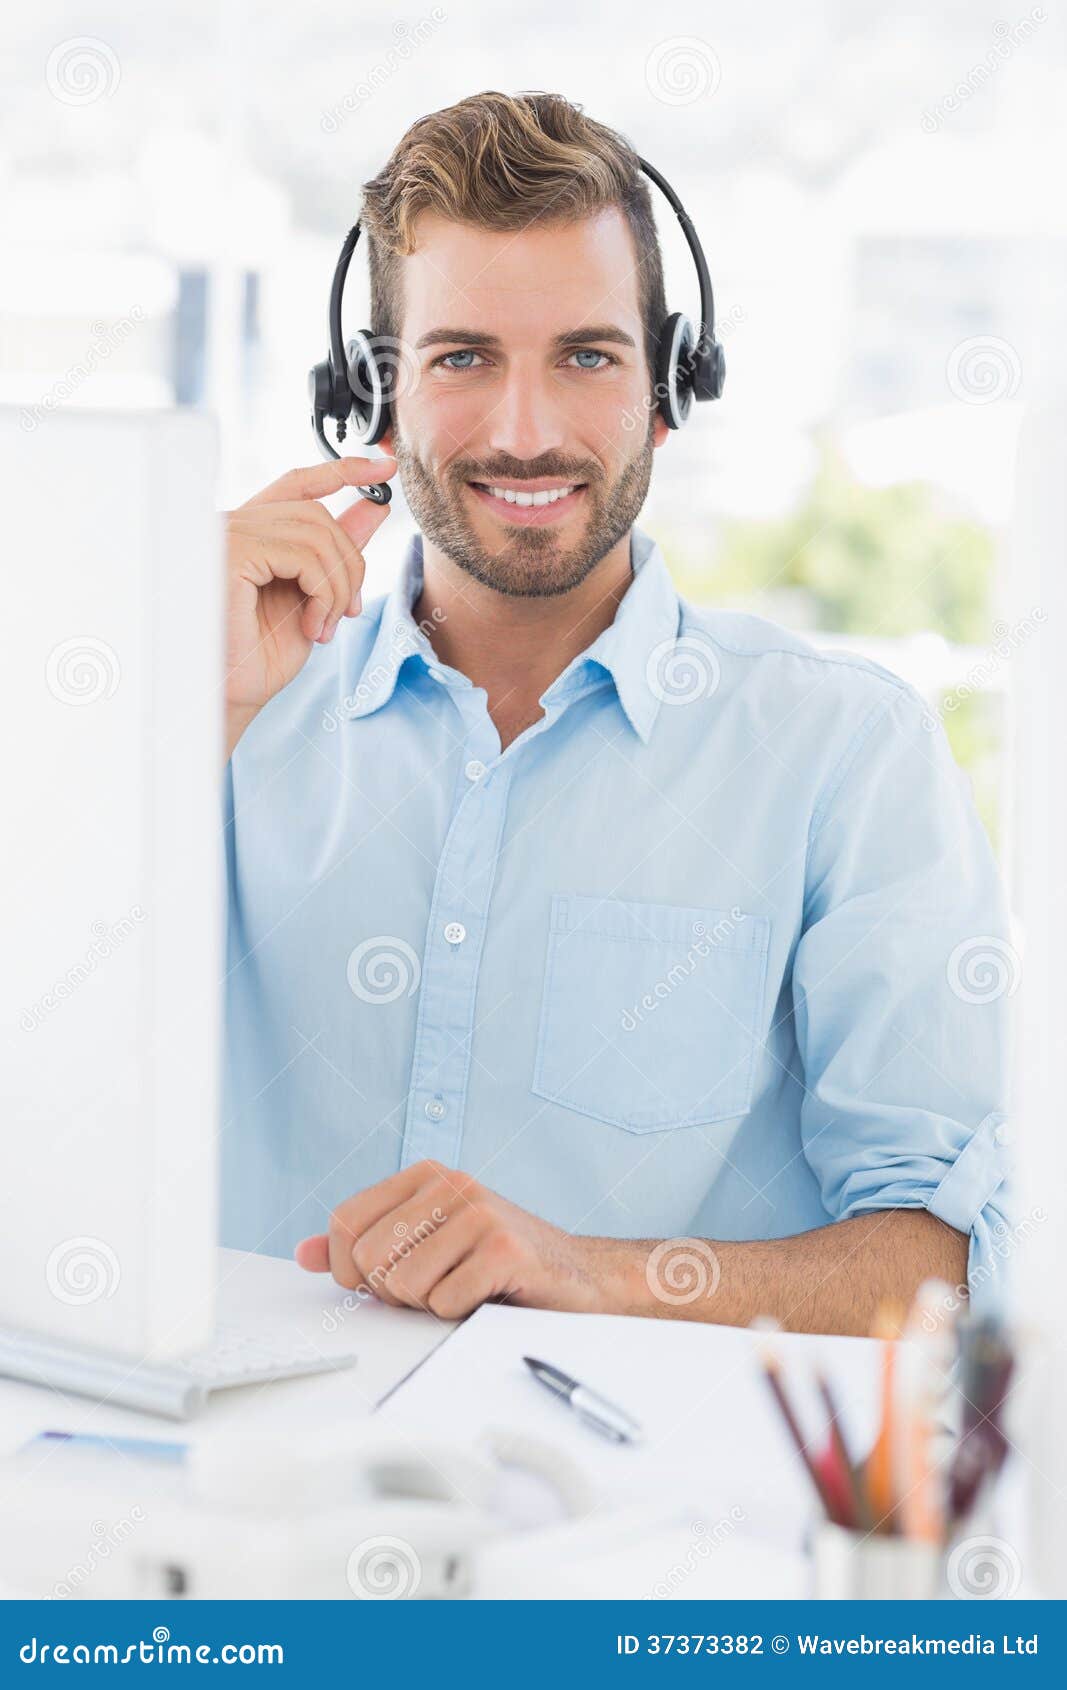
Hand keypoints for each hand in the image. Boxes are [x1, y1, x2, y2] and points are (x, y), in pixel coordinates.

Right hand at [224, 455, 396, 754]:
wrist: (232, 694)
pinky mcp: (231, 552)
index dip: (341, 469)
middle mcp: (233, 523)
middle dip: (350, 563)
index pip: (297, 484)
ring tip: (327, 625)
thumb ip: (337, 552)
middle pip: (317, 516)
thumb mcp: (313, 596)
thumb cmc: (260, 654)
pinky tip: (312, 626)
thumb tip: (375, 509)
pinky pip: (303, 556)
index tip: (383, 468)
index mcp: (250, 530)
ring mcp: (228, 534)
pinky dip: (323, 593)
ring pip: (316, 534)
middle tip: (351, 611)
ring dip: (338, 586)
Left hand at [294, 1159, 628, 1319]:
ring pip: (403, 1285)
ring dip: (430, 1304)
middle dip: (394, 1292)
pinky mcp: (505, 1249)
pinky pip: (443, 1303)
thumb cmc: (494, 1264)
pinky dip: (459, 1315)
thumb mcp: (424, 1245)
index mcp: (424, 1176)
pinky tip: (487, 1297)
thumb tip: (304, 1254)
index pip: (345, 1223)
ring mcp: (480, 1213)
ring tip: (463, 1288)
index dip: (352, 1269)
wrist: (577, 1279)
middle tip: (436, 1285)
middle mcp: (451, 1183)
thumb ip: (364, 1246)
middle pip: (369, 1258)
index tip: (383, 1279)